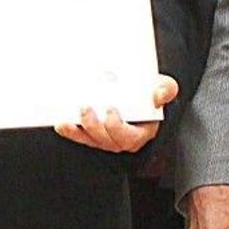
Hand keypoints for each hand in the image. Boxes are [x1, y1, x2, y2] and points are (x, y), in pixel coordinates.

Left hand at [56, 77, 178, 152]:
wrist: (141, 93)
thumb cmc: (151, 93)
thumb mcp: (165, 88)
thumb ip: (166, 89)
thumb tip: (158, 94)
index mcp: (141, 131)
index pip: (129, 137)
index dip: (117, 127)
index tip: (111, 111)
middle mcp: (122, 139)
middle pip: (106, 141)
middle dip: (94, 127)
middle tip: (86, 109)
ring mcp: (106, 138)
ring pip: (90, 140)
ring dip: (76, 131)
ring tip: (67, 119)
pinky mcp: (92, 134)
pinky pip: (80, 137)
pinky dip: (70, 131)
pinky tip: (61, 123)